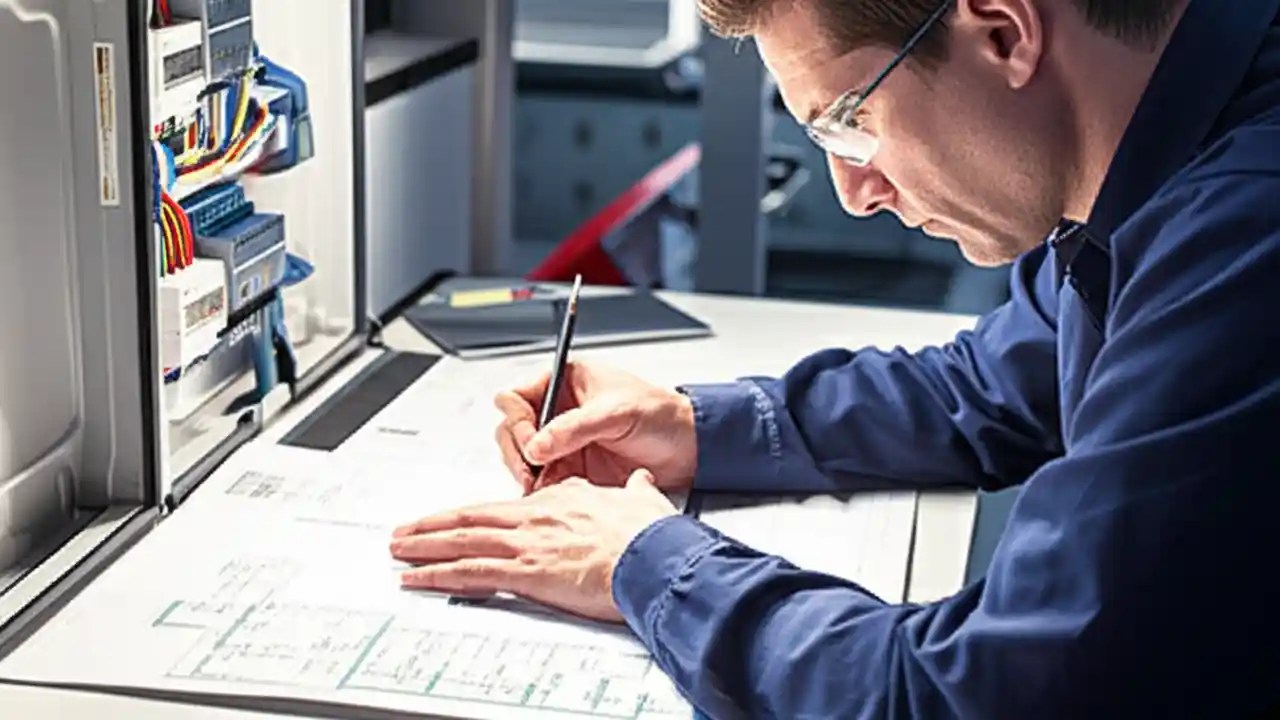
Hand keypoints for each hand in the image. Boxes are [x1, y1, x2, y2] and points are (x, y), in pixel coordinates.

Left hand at [390, 469, 676, 622]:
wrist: (654, 556)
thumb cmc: (649, 536)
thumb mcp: (643, 501)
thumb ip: (635, 491)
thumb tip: (639, 481)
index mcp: (560, 500)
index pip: (507, 507)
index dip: (478, 514)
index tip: (461, 519)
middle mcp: (536, 517)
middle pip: (472, 518)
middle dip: (434, 524)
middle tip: (407, 530)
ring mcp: (527, 543)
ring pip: (461, 540)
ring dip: (423, 545)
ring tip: (398, 550)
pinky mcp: (525, 572)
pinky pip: (469, 571)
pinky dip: (436, 573)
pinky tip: (415, 578)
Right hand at [493, 361, 696, 492]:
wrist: (690, 449)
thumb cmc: (660, 415)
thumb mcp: (617, 412)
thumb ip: (574, 427)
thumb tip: (536, 446)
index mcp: (565, 382)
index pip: (516, 397)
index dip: (517, 419)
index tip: (532, 441)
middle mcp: (558, 411)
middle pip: (511, 429)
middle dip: (517, 450)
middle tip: (532, 468)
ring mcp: (562, 442)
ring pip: (521, 457)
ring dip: (525, 472)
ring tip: (541, 484)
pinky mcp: (571, 470)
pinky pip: (541, 480)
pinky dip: (540, 489)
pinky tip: (550, 495)